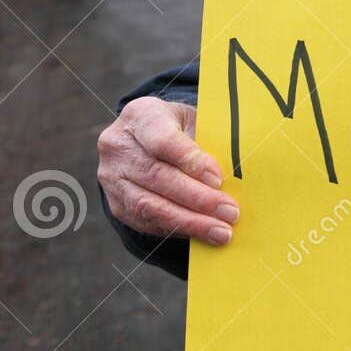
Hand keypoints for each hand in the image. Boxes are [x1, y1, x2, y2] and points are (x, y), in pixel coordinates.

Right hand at [98, 97, 237, 244]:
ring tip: (222, 231)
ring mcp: (113, 177)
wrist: (150, 141)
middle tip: (230, 211)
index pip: (162, 140)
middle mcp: (118, 146)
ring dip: (190, 221)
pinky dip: (179, 229)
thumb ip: (210, 142)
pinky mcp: (118, 204)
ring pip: (150, 205)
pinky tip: (204, 234)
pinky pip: (148, 222)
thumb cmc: (185, 129)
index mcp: (141, 116)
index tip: (217, 177)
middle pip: (157, 176)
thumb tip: (236, 172)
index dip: (190, 160)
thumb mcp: (197, 122)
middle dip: (197, 198)